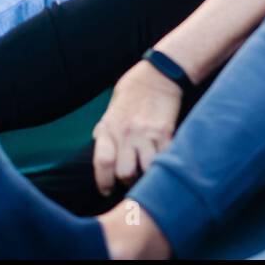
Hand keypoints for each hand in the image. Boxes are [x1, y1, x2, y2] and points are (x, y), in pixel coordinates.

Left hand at [92, 60, 182, 195]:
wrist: (158, 75)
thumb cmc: (132, 92)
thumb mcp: (111, 110)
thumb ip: (105, 130)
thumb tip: (99, 145)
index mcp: (109, 128)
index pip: (102, 163)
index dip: (103, 182)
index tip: (107, 190)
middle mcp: (126, 133)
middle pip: (125, 173)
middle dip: (128, 182)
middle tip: (131, 180)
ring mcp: (147, 134)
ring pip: (146, 170)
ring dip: (147, 176)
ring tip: (147, 173)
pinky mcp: (166, 132)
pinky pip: (164, 158)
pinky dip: (163, 164)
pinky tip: (162, 163)